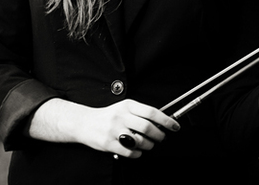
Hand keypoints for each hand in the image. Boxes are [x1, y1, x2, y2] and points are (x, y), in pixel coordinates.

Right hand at [29, 98, 179, 158]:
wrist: (84, 123)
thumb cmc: (108, 116)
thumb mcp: (124, 108)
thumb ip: (141, 112)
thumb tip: (162, 121)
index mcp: (127, 106)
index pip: (151, 112)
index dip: (166, 120)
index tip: (174, 126)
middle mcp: (121, 117)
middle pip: (147, 127)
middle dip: (159, 135)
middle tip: (161, 137)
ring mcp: (114, 131)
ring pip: (140, 141)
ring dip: (149, 145)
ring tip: (148, 144)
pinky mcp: (109, 144)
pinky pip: (130, 152)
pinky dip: (138, 153)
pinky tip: (136, 150)